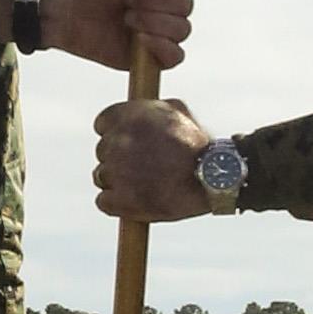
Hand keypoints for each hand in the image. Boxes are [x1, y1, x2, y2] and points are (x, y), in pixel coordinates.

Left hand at [36, 0, 194, 71]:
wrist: (74, 10)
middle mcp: (173, 8)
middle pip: (185, 4)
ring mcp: (167, 34)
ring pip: (182, 29)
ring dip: (149, 19)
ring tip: (126, 16)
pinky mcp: (157, 58)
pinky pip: (176, 56)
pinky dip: (159, 45)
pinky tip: (139, 38)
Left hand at [94, 100, 215, 219]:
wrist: (211, 179)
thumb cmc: (198, 145)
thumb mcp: (178, 111)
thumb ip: (151, 109)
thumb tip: (139, 110)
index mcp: (128, 117)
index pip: (102, 124)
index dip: (115, 134)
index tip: (126, 143)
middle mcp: (117, 142)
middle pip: (103, 152)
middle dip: (118, 159)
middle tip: (142, 168)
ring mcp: (116, 171)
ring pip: (101, 176)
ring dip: (117, 182)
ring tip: (144, 185)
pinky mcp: (118, 200)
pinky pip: (103, 201)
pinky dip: (117, 204)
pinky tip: (137, 202)